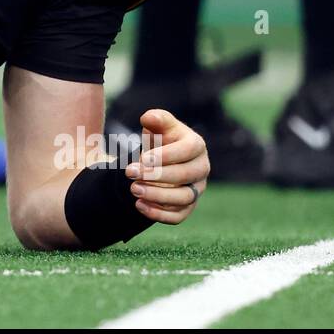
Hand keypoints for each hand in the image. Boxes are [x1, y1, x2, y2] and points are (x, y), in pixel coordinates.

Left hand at [123, 108, 209, 223]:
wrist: (160, 159)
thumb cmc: (161, 139)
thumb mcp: (158, 125)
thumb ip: (156, 119)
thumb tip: (149, 118)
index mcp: (196, 145)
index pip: (187, 151)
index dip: (166, 155)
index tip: (142, 158)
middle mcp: (201, 168)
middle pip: (186, 176)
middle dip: (157, 176)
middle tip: (131, 173)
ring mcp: (197, 189)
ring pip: (183, 198)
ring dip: (157, 196)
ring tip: (134, 190)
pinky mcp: (188, 207)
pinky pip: (178, 216)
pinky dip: (159, 214)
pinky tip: (139, 205)